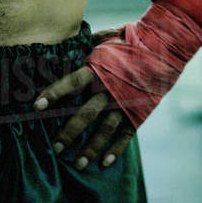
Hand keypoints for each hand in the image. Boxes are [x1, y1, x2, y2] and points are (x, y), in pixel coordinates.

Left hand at [32, 28, 135, 170]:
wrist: (164, 46)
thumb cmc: (131, 40)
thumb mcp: (107, 38)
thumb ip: (87, 45)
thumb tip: (67, 40)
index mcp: (99, 69)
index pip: (72, 83)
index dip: (54, 93)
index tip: (37, 105)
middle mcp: (110, 88)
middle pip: (85, 114)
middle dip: (69, 133)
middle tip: (56, 148)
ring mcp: (125, 102)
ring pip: (104, 130)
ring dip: (90, 148)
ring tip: (78, 164)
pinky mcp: (139, 111)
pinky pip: (126, 134)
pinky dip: (116, 149)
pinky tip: (104, 163)